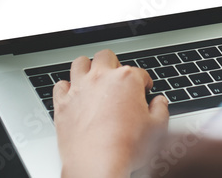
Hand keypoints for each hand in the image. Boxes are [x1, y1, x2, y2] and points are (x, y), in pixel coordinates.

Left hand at [53, 49, 168, 177]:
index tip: (144, 90)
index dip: (144, 82)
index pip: (140, 72)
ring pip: (80, 63)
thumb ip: (161, 110)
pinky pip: (60, 85)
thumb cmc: (126, 148)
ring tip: (92, 78)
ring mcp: (80, 89)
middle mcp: (101, 78)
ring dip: (87, 68)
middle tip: (117, 79)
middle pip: (106, 57)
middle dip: (113, 65)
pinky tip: (72, 95)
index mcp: (127, 80)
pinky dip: (66, 88)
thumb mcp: (157, 129)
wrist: (96, 164)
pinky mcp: (63, 103)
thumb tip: (159, 102)